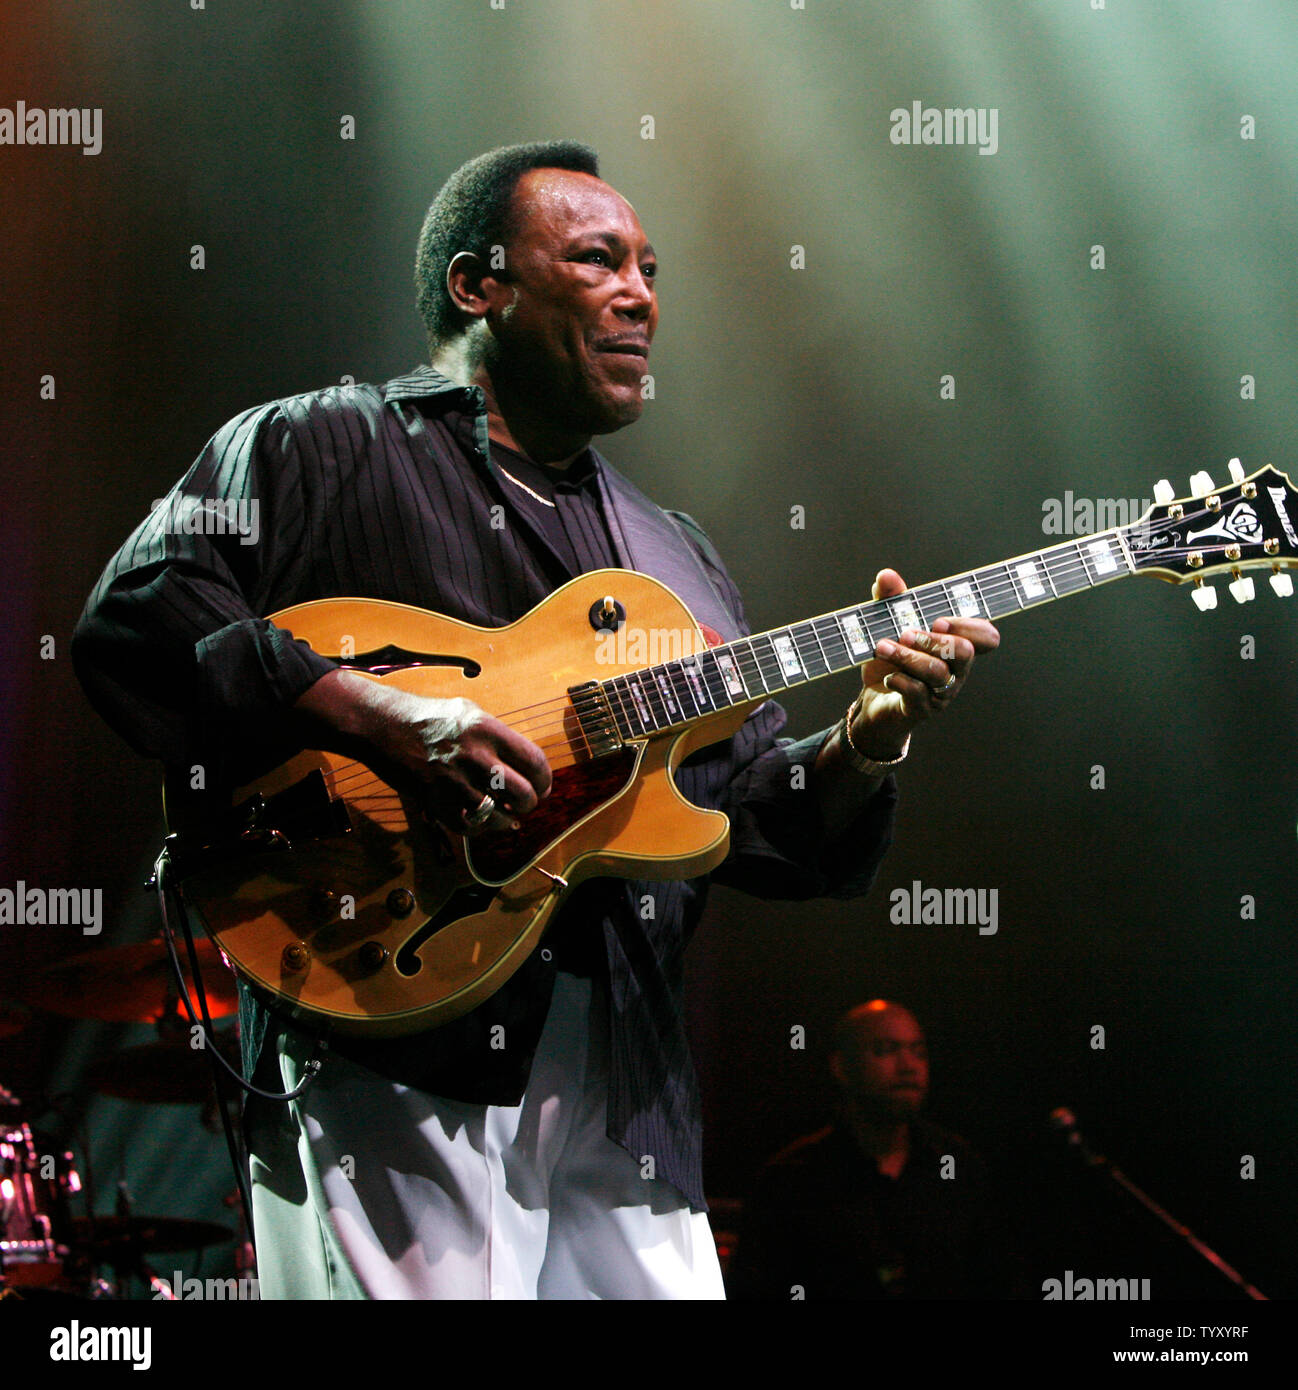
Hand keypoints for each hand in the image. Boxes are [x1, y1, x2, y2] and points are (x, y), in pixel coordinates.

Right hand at [294, 671, 550, 835]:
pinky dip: (480, 829)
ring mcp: (455, 782)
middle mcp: (476, 757)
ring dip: (508, 821)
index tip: (543, 786)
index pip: (534, 762)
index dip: (544, 780)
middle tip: (526, 804)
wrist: (382, 726)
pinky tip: (484, 822)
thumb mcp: (469, 712)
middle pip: (523, 794)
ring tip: (509, 818)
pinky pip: (469, 827)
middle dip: (530, 803)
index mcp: (489, 731)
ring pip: (499, 816)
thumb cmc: (427, 717)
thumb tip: (522, 761)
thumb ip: (497, 736)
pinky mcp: (435, 801)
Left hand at [849, 568, 999, 756]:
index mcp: (957, 646)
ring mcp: (942, 692)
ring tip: (883, 647)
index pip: (986, 637)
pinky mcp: (922, 709)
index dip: (969, 626)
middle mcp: (957, 670)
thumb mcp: (889, 626)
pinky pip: (917, 693)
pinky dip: (899, 679)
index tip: (938, 620)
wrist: (874, 700)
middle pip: (963, 652)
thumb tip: (887, 576)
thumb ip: (891, 600)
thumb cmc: (891, 661)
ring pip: (937, 672)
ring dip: (908, 656)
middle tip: (905, 633)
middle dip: (933, 639)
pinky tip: (887, 674)